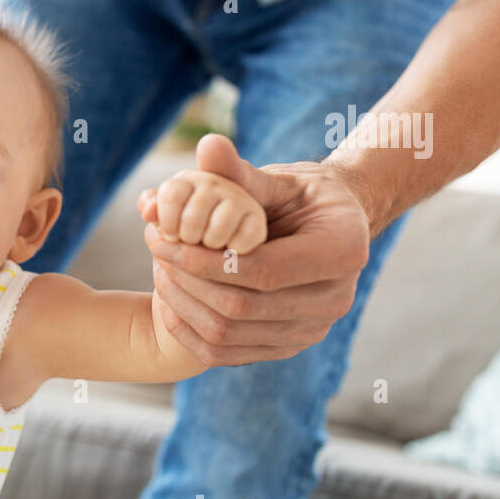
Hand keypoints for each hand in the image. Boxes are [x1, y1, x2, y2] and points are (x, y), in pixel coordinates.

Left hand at [139, 133, 371, 366]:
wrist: (328, 231)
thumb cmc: (300, 198)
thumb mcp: (278, 180)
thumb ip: (240, 173)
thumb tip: (207, 145)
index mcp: (344, 251)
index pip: (262, 271)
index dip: (205, 260)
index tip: (163, 240)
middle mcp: (336, 300)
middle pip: (241, 307)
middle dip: (187, 280)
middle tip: (155, 250)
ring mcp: (311, 331)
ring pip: (228, 334)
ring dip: (182, 304)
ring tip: (160, 269)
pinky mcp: (286, 348)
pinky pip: (224, 353)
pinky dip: (188, 330)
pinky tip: (170, 299)